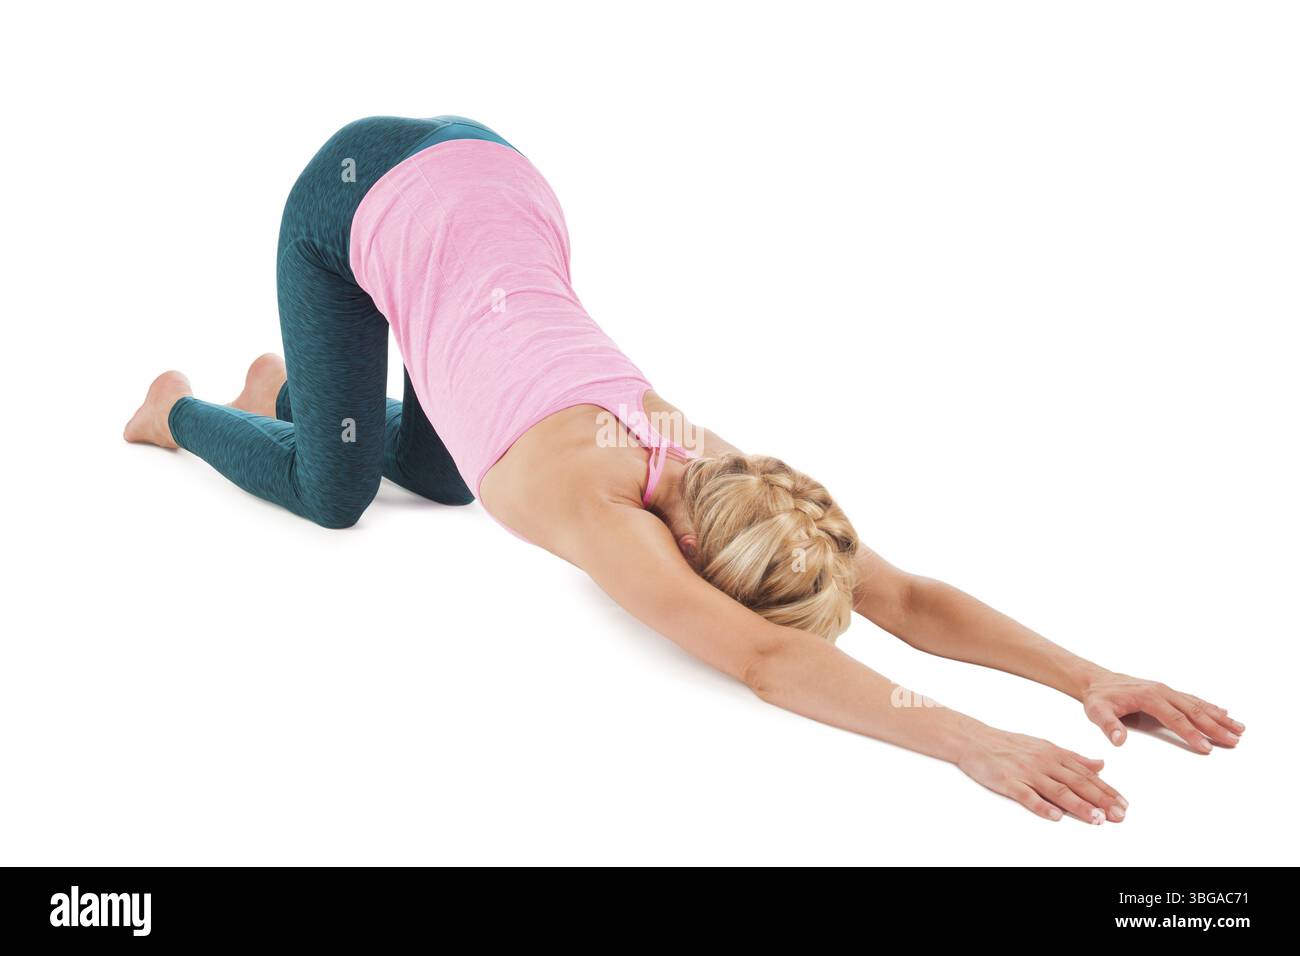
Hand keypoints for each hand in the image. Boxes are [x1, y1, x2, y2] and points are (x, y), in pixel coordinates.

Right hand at [957, 727, 1125, 822]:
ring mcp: (1026, 772)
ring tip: (1096, 818)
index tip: (1123, 804)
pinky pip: (1027, 796)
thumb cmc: (1009, 744)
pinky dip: (1042, 806)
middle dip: (1100, 800)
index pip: (1086, 774)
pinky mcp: (1008, 782)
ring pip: (1057, 790)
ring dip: (1078, 805)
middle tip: (1118, 815)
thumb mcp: (1045, 746)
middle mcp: (1043, 763)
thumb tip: (1100, 764)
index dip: (1106, 790)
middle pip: (1076, 783)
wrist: (975, 740)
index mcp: (1054, 754)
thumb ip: (1073, 758)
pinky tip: (1055, 816)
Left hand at [1081, 672, 1244, 752]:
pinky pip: (1192, 699)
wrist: (1096, 681)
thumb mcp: (1097, 712)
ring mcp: (1166, 690)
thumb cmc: (1098, 698)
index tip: (1207, 748)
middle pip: (1194, 711)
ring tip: (1240, 729)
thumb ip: (1109, 726)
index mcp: (1149, 697)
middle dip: (1215, 727)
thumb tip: (1119, 740)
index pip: (1175, 718)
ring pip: (1198, 704)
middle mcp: (1162, 692)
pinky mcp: (1167, 692)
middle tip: (1234, 741)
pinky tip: (1224, 712)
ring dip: (1219, 717)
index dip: (1191, 734)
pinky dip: (1210, 706)